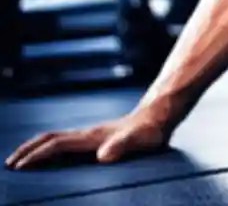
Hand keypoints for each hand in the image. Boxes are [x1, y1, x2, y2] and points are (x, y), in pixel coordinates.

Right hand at [4, 110, 170, 169]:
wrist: (159, 114)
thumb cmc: (151, 130)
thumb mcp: (139, 140)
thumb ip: (122, 146)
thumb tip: (103, 156)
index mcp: (91, 136)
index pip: (56, 145)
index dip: (37, 155)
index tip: (20, 166)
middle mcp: (87, 133)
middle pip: (49, 138)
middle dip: (27, 150)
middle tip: (10, 163)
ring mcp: (91, 133)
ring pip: (55, 137)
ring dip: (35, 147)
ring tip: (22, 159)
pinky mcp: (96, 136)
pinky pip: (65, 140)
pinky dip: (49, 146)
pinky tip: (51, 154)